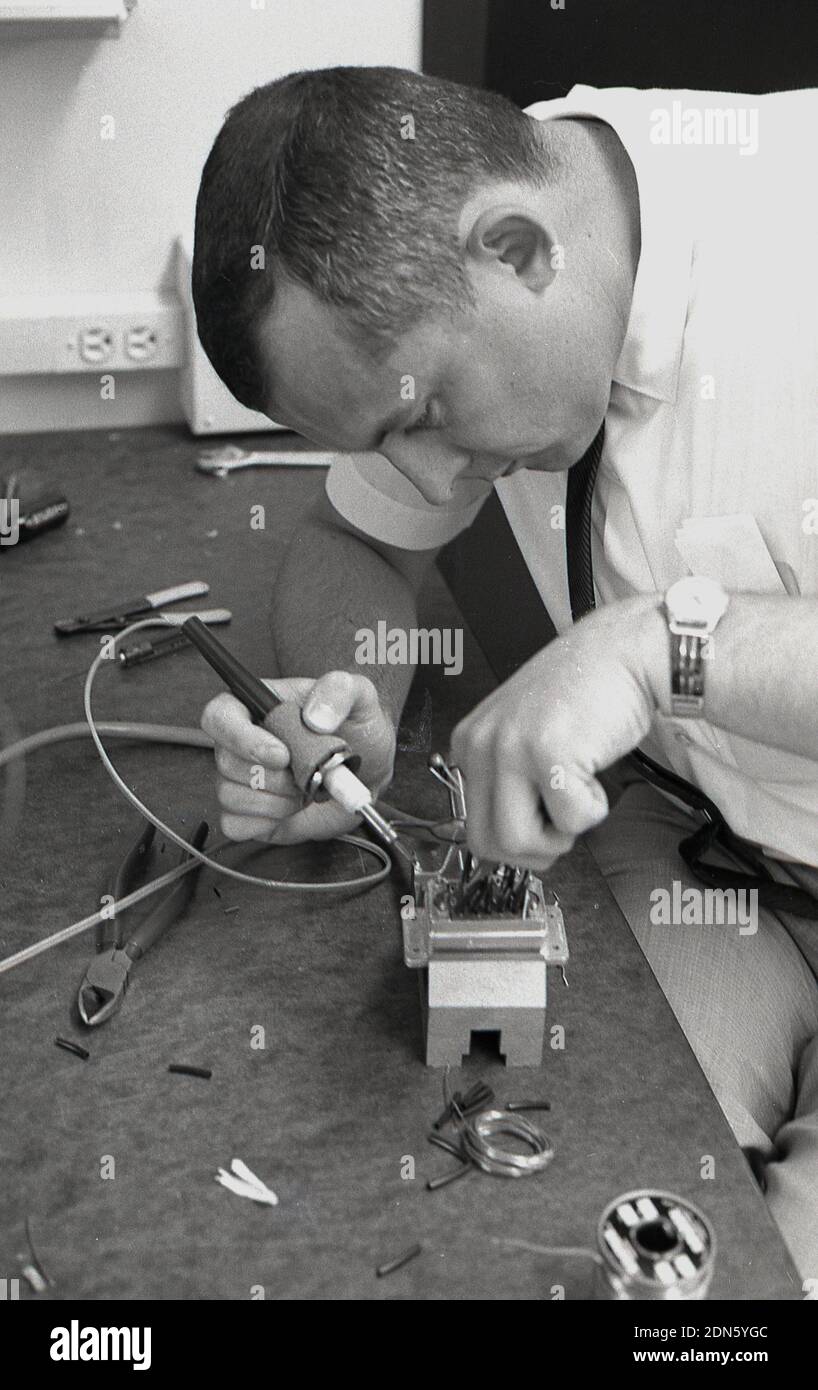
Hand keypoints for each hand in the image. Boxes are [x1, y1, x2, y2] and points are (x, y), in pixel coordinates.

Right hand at [201, 670, 396, 842]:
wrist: (370, 774)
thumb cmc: (358, 730)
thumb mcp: (360, 697)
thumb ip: (339, 691)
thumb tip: (315, 716)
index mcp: (258, 706)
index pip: (219, 715)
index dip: (241, 738)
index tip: (281, 755)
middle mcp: (242, 742)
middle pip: (226, 761)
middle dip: (273, 777)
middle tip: (308, 775)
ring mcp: (242, 779)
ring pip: (230, 795)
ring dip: (276, 801)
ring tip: (305, 791)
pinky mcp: (248, 813)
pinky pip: (235, 825)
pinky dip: (267, 822)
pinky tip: (291, 810)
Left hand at [449, 598, 661, 869]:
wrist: (624, 651)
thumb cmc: (585, 693)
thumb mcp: (523, 734)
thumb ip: (507, 780)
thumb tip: (508, 843)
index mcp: (469, 742)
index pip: (472, 827)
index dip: (517, 835)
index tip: (545, 813)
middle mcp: (479, 745)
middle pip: (487, 844)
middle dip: (533, 850)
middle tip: (563, 822)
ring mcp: (511, 749)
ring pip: (518, 843)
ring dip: (560, 834)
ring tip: (578, 794)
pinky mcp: (549, 754)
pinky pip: (571, 821)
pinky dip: (595, 808)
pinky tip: (596, 765)